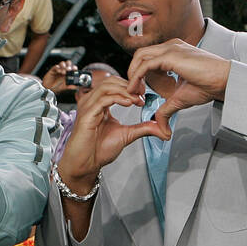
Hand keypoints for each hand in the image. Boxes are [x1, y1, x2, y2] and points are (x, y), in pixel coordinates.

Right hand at [42, 60, 74, 95]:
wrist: (48, 88)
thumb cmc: (56, 87)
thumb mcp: (64, 87)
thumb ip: (70, 86)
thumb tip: (76, 86)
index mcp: (68, 74)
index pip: (72, 68)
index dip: (74, 68)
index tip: (74, 69)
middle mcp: (64, 70)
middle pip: (68, 63)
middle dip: (69, 65)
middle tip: (69, 69)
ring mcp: (58, 69)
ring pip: (62, 63)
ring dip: (64, 66)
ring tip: (63, 72)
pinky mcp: (53, 70)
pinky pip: (56, 66)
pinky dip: (58, 68)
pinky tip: (58, 71)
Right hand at [56, 74, 156, 190]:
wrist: (86, 164)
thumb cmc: (98, 150)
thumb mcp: (127, 135)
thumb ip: (143, 128)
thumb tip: (161, 128)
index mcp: (100, 104)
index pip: (114, 85)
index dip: (130, 86)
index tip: (144, 94)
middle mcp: (92, 102)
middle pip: (111, 81)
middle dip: (129, 85)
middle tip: (143, 94)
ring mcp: (88, 106)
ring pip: (107, 87)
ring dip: (125, 91)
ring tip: (138, 99)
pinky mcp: (86, 114)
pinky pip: (103, 99)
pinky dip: (118, 98)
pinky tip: (129, 103)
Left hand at [125, 39, 230, 134]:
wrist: (222, 81)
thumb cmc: (207, 85)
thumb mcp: (180, 100)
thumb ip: (166, 110)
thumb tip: (162, 128)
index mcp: (172, 52)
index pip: (147, 59)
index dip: (140, 76)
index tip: (140, 93)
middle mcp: (170, 47)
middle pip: (140, 55)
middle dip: (133, 74)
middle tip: (135, 93)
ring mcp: (170, 49)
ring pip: (140, 57)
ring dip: (133, 75)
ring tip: (135, 92)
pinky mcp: (170, 55)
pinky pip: (145, 64)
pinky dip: (137, 77)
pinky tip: (136, 90)